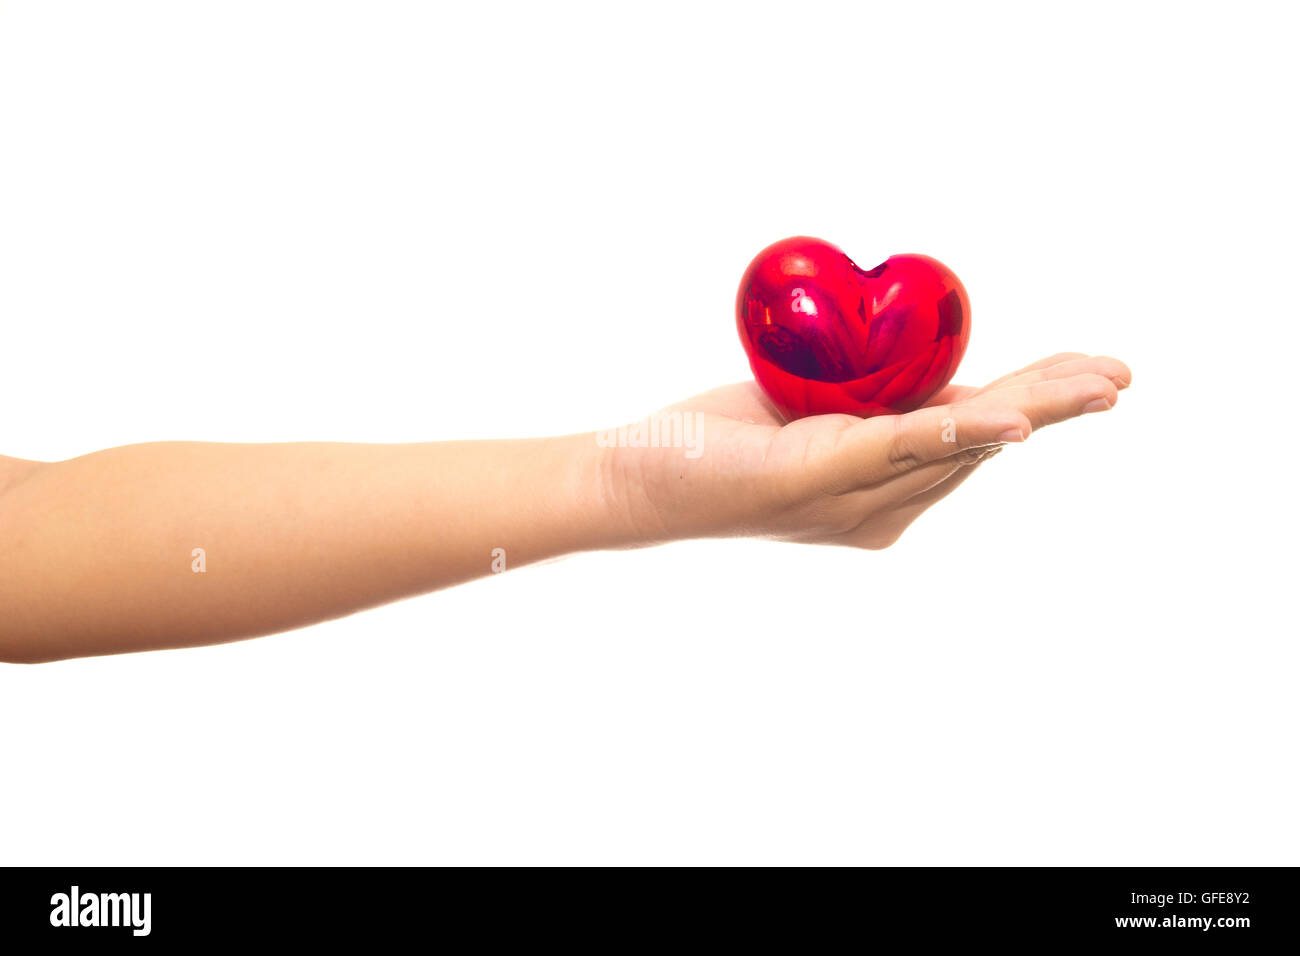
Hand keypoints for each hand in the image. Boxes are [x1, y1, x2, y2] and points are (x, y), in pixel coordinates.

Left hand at [601, 353, 1129, 547]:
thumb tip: (895, 358)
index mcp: (879, 483)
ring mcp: (848, 495)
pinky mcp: (812, 479)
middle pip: (982, 444)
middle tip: (1121, 378)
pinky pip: (894, 449)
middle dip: (1055, 406)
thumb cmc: (710, 445)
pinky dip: (952, 432)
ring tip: (1094, 388)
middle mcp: (876, 501)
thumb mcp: (800, 412)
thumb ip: (855, 400)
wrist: (634, 480)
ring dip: (1029, 412)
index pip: (970, 435)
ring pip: (955, 445)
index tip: (1091, 372)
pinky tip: (1002, 421)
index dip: (1033, 402)